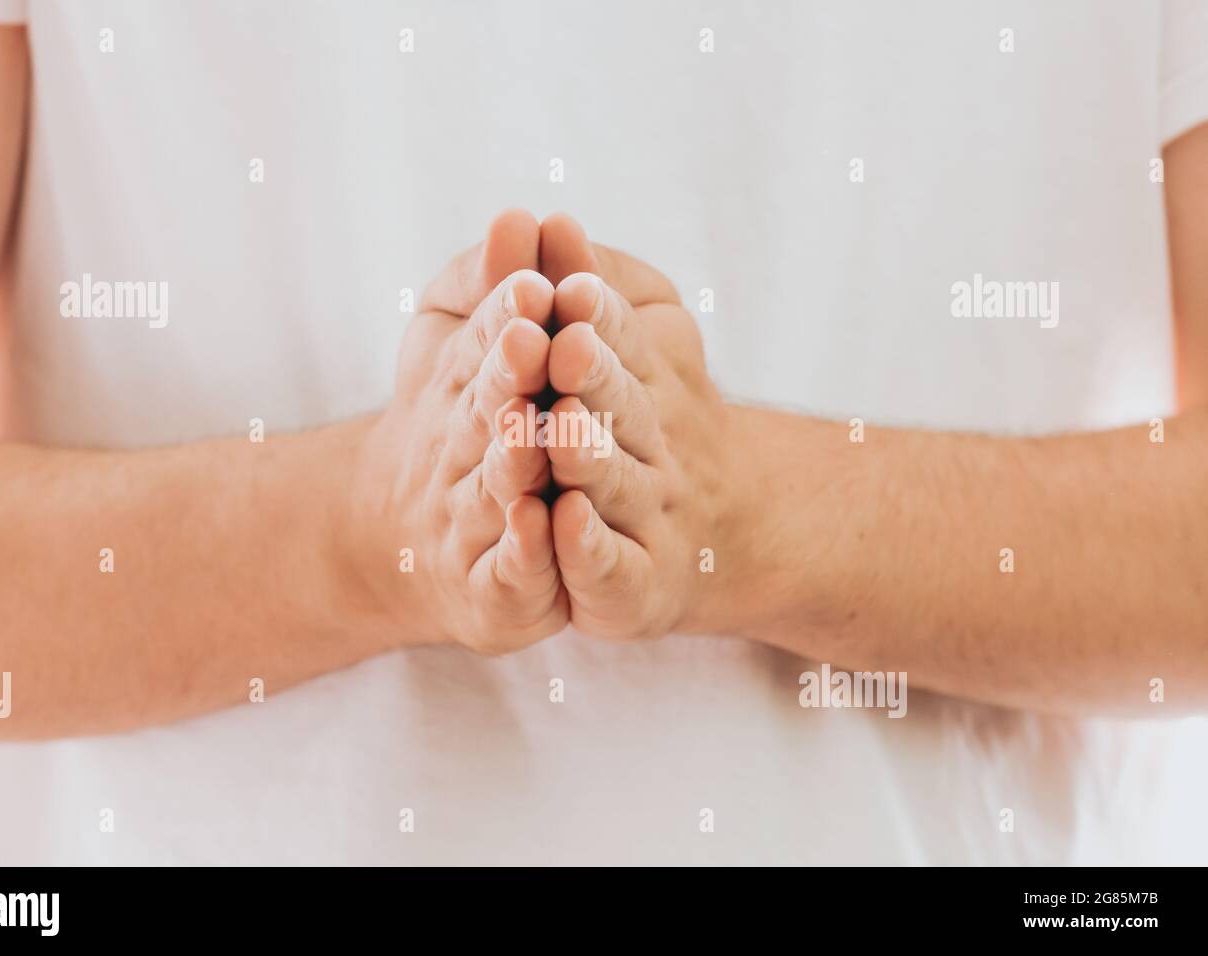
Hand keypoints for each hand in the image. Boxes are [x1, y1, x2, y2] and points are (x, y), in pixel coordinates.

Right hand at [354, 210, 567, 652]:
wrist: (398, 543)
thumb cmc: (452, 429)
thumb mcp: (458, 347)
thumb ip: (492, 287)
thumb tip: (520, 214)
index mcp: (462, 391)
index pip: (483, 347)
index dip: (505, 315)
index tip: (534, 282)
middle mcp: (458, 452)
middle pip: (484, 411)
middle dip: (507, 375)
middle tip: (533, 338)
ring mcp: (469, 523)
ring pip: (494, 490)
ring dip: (513, 459)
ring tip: (535, 430)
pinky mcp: (491, 588)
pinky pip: (507, 570)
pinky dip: (521, 551)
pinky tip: (540, 527)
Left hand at [536, 214, 746, 639]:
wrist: (725, 531)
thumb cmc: (653, 423)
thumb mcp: (632, 343)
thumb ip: (585, 284)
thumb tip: (544, 219)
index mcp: (649, 381)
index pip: (622, 342)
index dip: (598, 315)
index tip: (569, 284)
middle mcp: (656, 446)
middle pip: (622, 408)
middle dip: (594, 375)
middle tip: (565, 343)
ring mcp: (652, 517)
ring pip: (615, 485)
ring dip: (589, 457)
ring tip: (559, 429)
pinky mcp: (636, 583)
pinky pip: (612, 566)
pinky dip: (589, 546)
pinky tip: (564, 522)